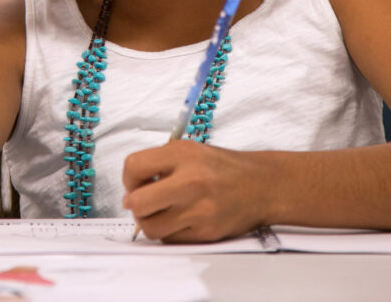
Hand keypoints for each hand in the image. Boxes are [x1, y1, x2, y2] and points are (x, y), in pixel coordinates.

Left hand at [122, 139, 264, 242]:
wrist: (262, 185)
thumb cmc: (222, 168)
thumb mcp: (190, 151)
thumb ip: (158, 163)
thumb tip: (130, 191)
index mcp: (184, 154)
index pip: (134, 166)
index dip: (128, 179)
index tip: (136, 183)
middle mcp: (191, 181)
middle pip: (138, 203)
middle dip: (135, 205)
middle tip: (144, 202)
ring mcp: (199, 210)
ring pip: (151, 228)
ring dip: (151, 222)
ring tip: (162, 212)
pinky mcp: (206, 232)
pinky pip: (170, 239)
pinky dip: (169, 232)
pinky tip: (180, 220)